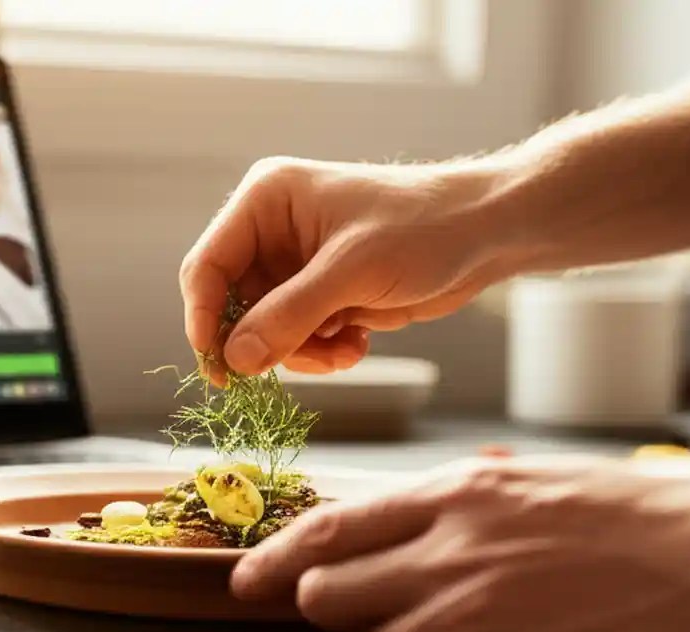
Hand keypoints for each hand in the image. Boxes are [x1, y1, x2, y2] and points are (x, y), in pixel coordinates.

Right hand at [179, 156, 522, 377]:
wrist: (485, 234)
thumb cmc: (423, 228)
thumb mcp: (352, 271)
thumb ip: (289, 316)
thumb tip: (235, 360)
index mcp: (265, 202)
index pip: (207, 267)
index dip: (204, 321)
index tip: (219, 371)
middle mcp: (272, 232)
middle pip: (233, 307)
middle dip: (267, 342)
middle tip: (302, 362)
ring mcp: (297, 265)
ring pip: (265, 331)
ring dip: (300, 352)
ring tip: (345, 349)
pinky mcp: (323, 293)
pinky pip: (297, 338)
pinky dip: (322, 352)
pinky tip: (358, 343)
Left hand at [231, 455, 689, 631]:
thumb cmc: (656, 518)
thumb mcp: (544, 480)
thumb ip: (471, 499)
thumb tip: (426, 513)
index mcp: (461, 494)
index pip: (331, 526)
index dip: (278, 559)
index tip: (250, 579)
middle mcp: (454, 553)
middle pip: (334, 596)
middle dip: (345, 612)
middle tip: (384, 618)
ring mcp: (480, 622)